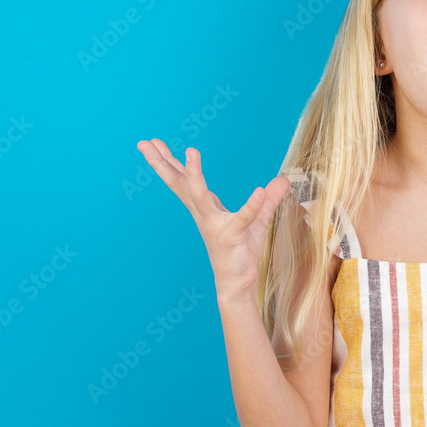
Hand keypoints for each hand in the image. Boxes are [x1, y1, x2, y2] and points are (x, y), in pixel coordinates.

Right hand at [136, 138, 290, 303]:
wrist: (237, 284)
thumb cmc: (241, 252)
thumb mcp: (257, 220)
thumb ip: (268, 200)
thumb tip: (283, 180)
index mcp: (205, 208)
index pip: (183, 180)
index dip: (168, 161)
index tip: (153, 143)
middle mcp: (204, 214)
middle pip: (180, 183)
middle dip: (162, 163)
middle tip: (144, 143)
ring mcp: (215, 225)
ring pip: (199, 196)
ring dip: (194, 174)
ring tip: (191, 151)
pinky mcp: (232, 237)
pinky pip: (244, 219)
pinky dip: (252, 206)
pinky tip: (259, 191)